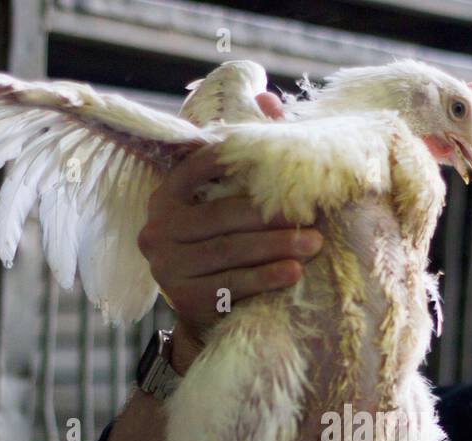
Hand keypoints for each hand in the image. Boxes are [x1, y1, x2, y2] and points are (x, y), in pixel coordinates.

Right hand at [137, 143, 322, 373]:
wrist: (208, 312)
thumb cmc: (225, 244)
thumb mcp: (228, 202)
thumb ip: (245, 155)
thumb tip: (268, 97)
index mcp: (167, 196)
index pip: (196, 168)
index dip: (232, 159)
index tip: (274, 158)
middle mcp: (158, 229)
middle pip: (221, 217)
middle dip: (270, 217)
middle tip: (311, 216)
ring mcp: (166, 266)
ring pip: (229, 250)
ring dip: (276, 247)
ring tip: (314, 244)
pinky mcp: (183, 299)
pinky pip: (231, 284)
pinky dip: (265, 278)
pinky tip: (293, 272)